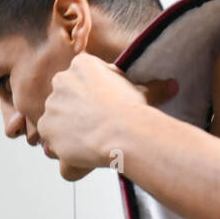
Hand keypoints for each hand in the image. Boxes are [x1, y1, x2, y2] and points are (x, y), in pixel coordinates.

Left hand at [37, 52, 176, 180]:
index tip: (106, 109)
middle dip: (78, 115)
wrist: (121, 131)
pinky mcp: (47, 128)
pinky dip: (65, 152)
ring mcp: (51, 104)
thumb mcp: (144, 93)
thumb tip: (172, 86)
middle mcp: (61, 81)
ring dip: (70, 133)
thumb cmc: (132, 110)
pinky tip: (84, 154)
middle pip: (67, 101)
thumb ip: (153, 88)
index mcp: (82, 64)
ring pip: (59, 122)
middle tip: (99, 128)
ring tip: (93, 143)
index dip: (94, 98)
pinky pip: (53, 143)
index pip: (82, 79)